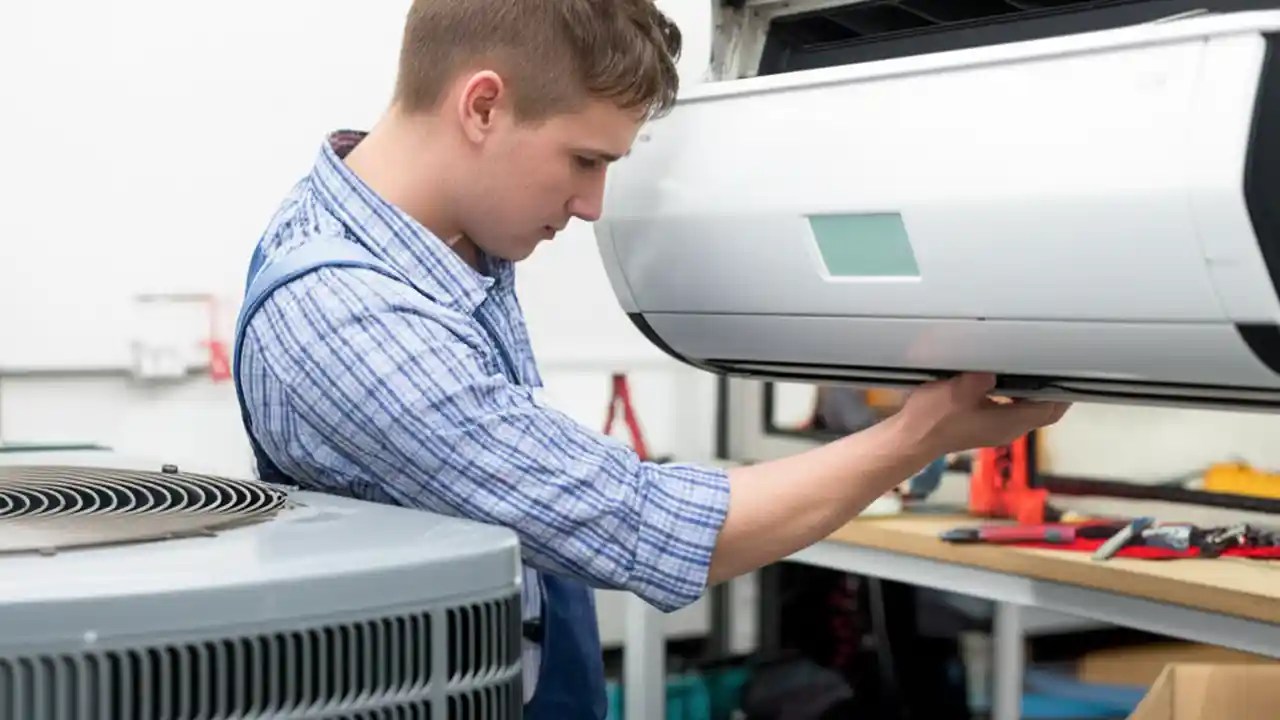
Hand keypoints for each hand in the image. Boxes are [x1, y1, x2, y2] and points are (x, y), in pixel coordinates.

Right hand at [892, 373, 1069, 455]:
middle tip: (1055, 367)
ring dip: (1034, 394)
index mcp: (1009, 423)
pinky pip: (1011, 411)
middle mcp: (1008, 429)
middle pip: (1042, 412)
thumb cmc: (935, 417)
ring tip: (1034, 369)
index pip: (1049, 410)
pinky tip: (1006, 380)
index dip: (1063, 394)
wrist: (911, 438)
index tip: (1069, 373)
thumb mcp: (959, 390)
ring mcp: (996, 431)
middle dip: (1052, 393)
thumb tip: (993, 371)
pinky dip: (1017, 396)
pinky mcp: (984, 428)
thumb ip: (982, 378)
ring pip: (1027, 411)